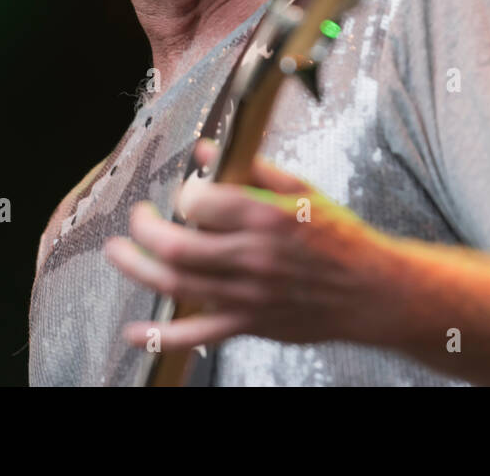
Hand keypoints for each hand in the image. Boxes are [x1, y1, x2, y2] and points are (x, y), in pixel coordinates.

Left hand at [104, 139, 396, 352]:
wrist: (372, 290)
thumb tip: (206, 151)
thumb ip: (252, 168)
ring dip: (137, 269)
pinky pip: (197, 333)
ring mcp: (249, 295)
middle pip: (177, 247)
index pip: (200, 203)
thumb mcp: (302, 189)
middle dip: (144, 229)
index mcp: (267, 217)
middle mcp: (254, 257)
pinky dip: (161, 336)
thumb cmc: (338, 235)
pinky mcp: (249, 323)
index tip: (185, 192)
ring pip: (177, 285)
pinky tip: (134, 332)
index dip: (182, 194)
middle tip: (137, 218)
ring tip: (118, 253)